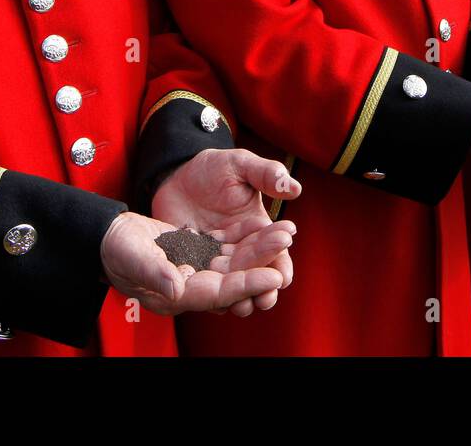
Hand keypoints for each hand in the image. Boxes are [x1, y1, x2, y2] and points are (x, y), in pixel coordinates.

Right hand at [100, 211, 293, 315]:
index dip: (247, 284)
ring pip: (236, 259)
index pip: (220, 292)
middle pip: (235, 275)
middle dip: (262, 259)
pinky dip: (247, 236)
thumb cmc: (114, 248)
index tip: (274, 275)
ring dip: (260, 246)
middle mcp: (193, 284)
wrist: (106, 235)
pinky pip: (228, 247)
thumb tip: (177, 287)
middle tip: (287, 241)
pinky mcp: (198, 253)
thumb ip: (154, 271)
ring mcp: (197, 269)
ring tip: (284, 230)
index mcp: (177, 293)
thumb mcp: (131, 256)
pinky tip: (265, 224)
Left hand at [152, 148, 300, 314]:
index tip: (283, 274)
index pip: (276, 252)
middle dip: (263, 289)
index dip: (281, 264)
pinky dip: (208, 295)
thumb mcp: (240, 165)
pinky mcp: (192, 265)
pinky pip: (202, 284)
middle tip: (266, 297)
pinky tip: (212, 303)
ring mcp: (216, 260)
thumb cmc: (214, 167)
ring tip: (242, 305)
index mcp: (259, 229)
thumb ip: (266, 174)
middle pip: (256, 276)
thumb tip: (295, 188)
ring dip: (239, 299)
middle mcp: (241, 251)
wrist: (175, 175)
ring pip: (231, 286)